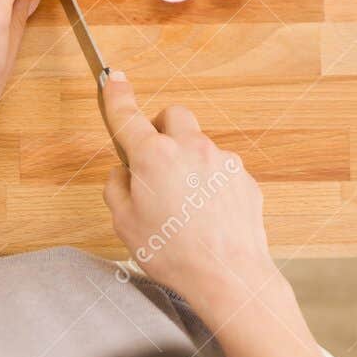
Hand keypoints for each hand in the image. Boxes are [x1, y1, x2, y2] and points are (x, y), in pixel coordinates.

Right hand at [101, 71, 281, 324]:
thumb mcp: (124, 224)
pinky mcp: (242, 178)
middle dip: (161, 128)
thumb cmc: (174, 253)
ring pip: (198, 145)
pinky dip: (209, 184)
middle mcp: (190, 148)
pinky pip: (219, 170)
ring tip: (182, 206)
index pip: (127, 114)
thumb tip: (124, 173)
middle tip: (153, 159)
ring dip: (187, 162)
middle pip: (173, 115)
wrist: (227, 275)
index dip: (117, 95)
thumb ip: (117, 188)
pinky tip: (205, 216)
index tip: (113, 80)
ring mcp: (221, 161)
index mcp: (153, 156)